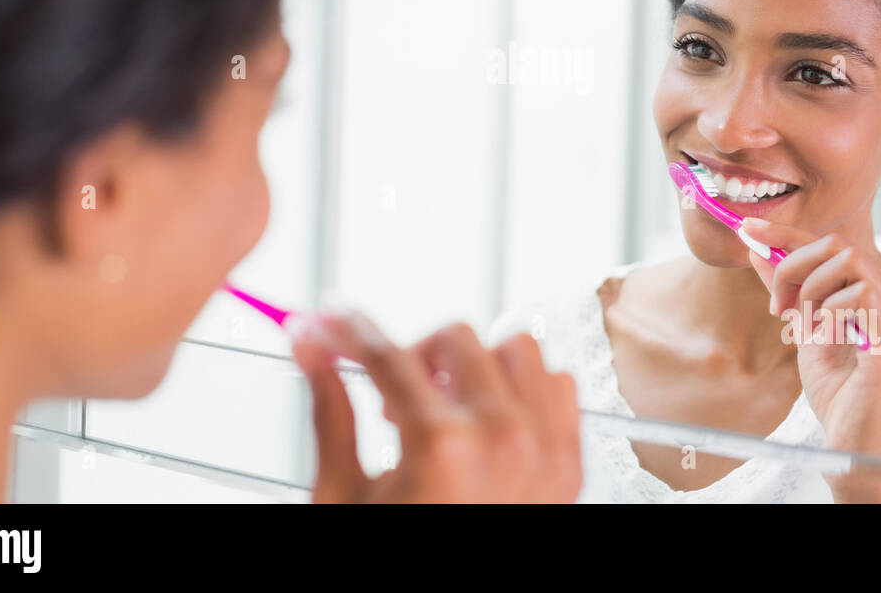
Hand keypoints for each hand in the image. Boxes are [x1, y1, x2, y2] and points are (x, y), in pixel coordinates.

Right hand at [288, 307, 581, 502]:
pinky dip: (525, 390)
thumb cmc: (390, 561)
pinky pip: (558, 387)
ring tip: (442, 407)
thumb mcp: (345, 495)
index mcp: (442, 444)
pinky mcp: (569, 467)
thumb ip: (332, 410)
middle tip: (389, 394)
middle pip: (455, 338)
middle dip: (414, 355)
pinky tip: (488, 420)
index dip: (350, 330)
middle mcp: (504, 438)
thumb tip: (311, 347)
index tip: (332, 318)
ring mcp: (545, 451)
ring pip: (517, 350)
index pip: (387, 354)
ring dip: (476, 366)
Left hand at [741, 217, 880, 502]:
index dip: (788, 233)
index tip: (749, 228)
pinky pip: (855, 295)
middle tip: (779, 308)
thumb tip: (759, 250)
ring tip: (806, 327)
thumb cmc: (841, 394)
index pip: (836, 246)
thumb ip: (789, 290)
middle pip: (838, 245)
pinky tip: (826, 339)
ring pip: (846, 261)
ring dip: (810, 291)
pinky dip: (826, 313)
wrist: (857, 446)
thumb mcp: (807, 330)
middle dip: (793, 267)